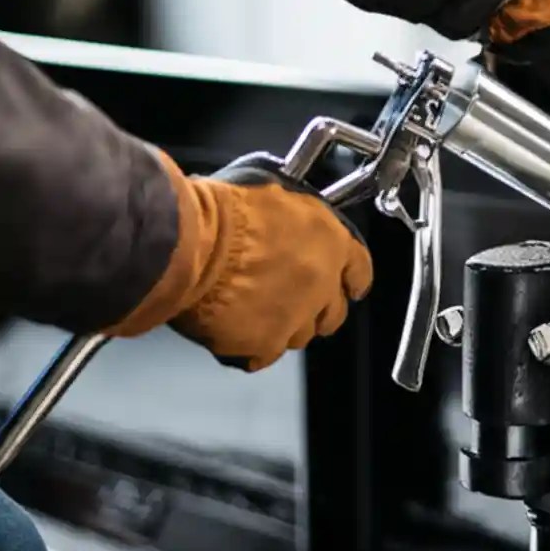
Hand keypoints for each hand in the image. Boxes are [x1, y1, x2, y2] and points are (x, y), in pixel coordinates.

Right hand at [106, 151, 372, 370]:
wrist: (190, 242)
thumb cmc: (222, 211)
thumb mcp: (275, 194)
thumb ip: (295, 218)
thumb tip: (289, 221)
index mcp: (331, 242)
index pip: (359, 269)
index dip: (351, 280)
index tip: (351, 287)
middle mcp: (321, 283)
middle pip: (333, 313)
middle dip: (316, 311)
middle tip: (291, 303)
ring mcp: (295, 317)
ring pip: (300, 336)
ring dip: (282, 328)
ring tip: (252, 313)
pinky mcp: (264, 343)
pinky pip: (263, 356)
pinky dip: (249, 348)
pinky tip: (233, 332)